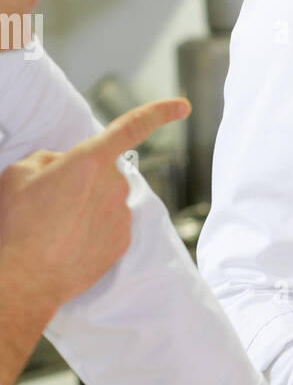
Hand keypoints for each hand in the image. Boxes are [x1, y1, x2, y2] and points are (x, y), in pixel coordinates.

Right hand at [0, 98, 189, 315]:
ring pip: (107, 199)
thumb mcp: (18, 173)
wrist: (26, 277)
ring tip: (55, 226)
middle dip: (84, 178)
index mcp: (90, 161)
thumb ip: (49, 158)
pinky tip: (69, 241)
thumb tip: (65, 165)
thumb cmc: (18, 224)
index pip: (131, 127)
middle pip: (104, 171)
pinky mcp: (122, 242)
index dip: (159, 112)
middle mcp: (113, 185)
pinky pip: (110, 225)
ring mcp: (121, 215)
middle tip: (52, 200)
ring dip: (88, 205)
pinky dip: (93, 229)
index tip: (182, 106)